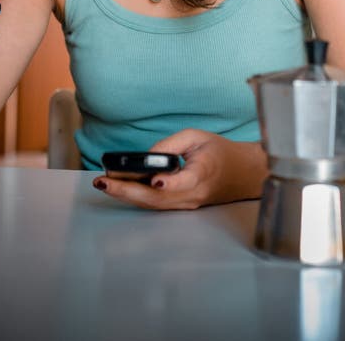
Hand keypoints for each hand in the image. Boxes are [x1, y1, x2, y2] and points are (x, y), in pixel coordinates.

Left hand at [93, 129, 267, 209]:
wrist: (241, 173)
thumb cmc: (218, 151)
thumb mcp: (196, 137)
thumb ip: (171, 145)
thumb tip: (146, 157)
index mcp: (204, 172)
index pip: (186, 180)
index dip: (170, 182)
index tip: (155, 180)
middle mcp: (194, 194)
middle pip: (159, 198)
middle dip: (128, 191)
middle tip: (103, 182)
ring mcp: (187, 204)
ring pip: (154, 204)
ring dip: (127, 195)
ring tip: (104, 184)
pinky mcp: (182, 206)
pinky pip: (156, 204)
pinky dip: (136, 197)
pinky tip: (119, 188)